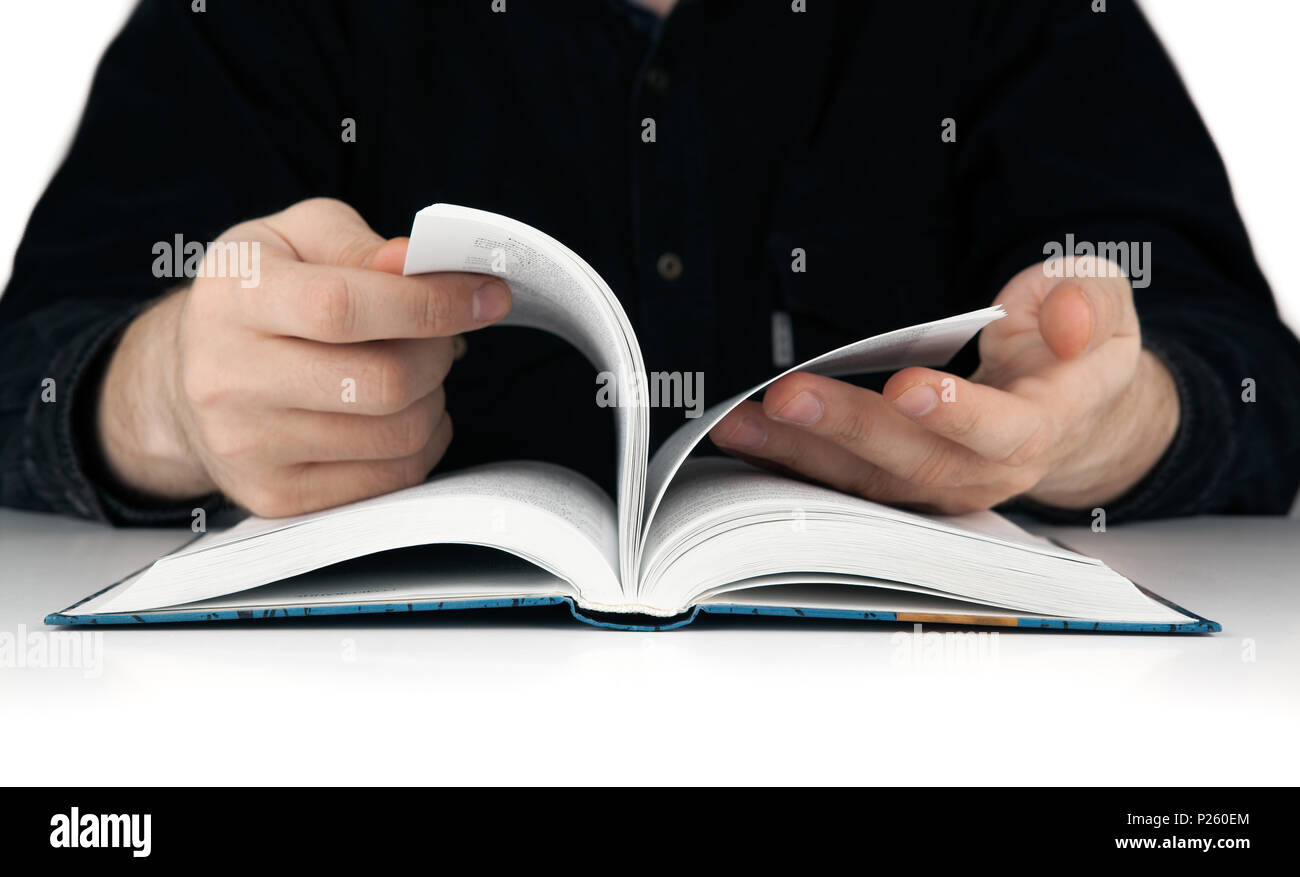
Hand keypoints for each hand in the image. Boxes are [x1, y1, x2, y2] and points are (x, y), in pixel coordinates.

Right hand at [97, 197, 510, 515]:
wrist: (187, 379)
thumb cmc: (258, 296)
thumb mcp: (293, 238)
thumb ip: (359, 243)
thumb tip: (419, 266)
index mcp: (234, 298)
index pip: (344, 309)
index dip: (430, 304)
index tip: (486, 296)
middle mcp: (229, 379)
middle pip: (382, 382)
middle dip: (438, 354)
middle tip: (439, 337)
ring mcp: (250, 449)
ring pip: (398, 435)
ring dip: (434, 400)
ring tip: (415, 374)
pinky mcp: (278, 498)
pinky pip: (392, 480)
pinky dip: (421, 444)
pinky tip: (401, 414)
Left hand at [710, 259, 1179, 514]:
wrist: (1070, 415)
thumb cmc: (1075, 350)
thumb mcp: (1102, 304)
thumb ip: (1088, 300)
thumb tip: (1065, 321)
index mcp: (1046, 421)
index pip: (1005, 428)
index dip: (959, 413)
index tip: (907, 385)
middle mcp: (990, 469)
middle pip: (917, 463)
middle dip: (849, 430)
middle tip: (788, 397)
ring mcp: (942, 488)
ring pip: (869, 484)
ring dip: (800, 455)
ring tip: (740, 423)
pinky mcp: (903, 488)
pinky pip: (845, 485)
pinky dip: (792, 465)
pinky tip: (744, 439)